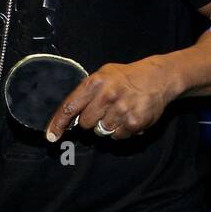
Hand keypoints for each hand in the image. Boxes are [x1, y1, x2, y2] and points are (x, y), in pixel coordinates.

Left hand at [45, 56, 175, 141]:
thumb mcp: (103, 74)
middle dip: (92, 120)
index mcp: (96, 82)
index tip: (51, 137)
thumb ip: (86, 93)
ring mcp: (121, 110)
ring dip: (107, 125)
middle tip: (104, 109)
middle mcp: (107, 95)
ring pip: (101, 132)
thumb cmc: (126, 77)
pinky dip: (121, 130)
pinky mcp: (134, 122)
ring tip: (120, 111)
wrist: (158, 77)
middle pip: (85, 124)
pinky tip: (129, 116)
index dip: (58, 124)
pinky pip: (117, 137)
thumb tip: (69, 117)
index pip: (70, 107)